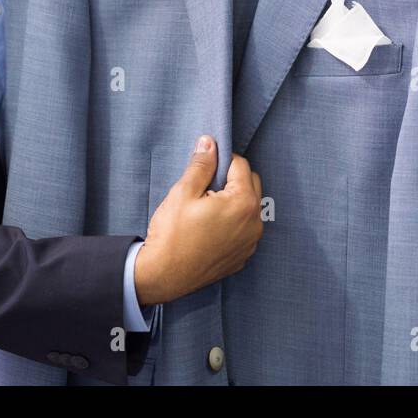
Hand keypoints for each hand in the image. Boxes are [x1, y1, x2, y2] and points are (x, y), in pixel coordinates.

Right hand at [132, 135, 262, 306]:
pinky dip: (233, 223)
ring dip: (234, 201)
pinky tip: (210, 228)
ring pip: (249, 207)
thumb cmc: (172, 234)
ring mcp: (250, 242)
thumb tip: (209, 142)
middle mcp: (254, 223)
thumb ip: (201, 165)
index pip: (241, 165)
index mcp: (243, 203)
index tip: (205, 168)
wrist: (163, 275)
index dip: (222, 161)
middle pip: (251, 184)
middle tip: (205, 187)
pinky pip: (245, 229)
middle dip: (232, 179)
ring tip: (207, 208)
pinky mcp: (243, 256)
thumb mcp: (183, 191)